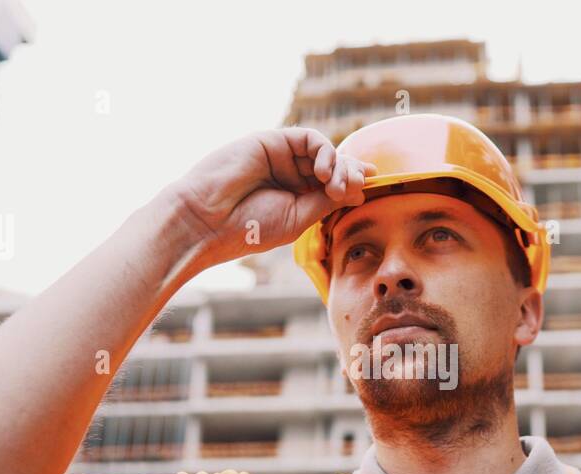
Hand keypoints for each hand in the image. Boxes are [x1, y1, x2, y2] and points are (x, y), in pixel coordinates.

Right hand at [165, 127, 376, 271]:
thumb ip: (328, 200)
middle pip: (333, 165)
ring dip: (340, 166)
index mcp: (295, 198)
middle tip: (361, 185)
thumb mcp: (299, 218)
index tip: (373, 187)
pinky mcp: (272, 141)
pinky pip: (309, 138)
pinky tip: (325, 172)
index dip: (354, 183)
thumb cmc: (249, 228)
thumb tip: (360, 188)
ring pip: (324, 151)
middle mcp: (289, 175)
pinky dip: (325, 152)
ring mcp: (280, 157)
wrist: (207, 220)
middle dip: (352, 173)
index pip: (332, 185)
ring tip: (337, 185)